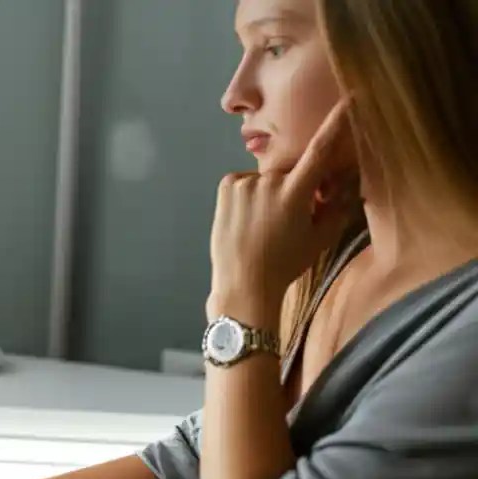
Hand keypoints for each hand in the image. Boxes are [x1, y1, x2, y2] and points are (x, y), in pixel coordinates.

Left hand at [207, 98, 360, 324]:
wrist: (243, 283)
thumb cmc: (285, 264)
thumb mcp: (319, 238)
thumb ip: (335, 206)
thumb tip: (341, 187)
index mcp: (295, 193)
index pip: (321, 151)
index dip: (337, 123)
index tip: (350, 98)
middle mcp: (268, 182)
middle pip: (292, 172)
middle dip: (296, 187)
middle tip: (289, 219)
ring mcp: (244, 183)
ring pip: (268, 178)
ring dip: (270, 192)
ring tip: (264, 225)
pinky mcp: (226, 186)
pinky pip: (246, 182)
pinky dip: (250, 194)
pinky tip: (247, 219)